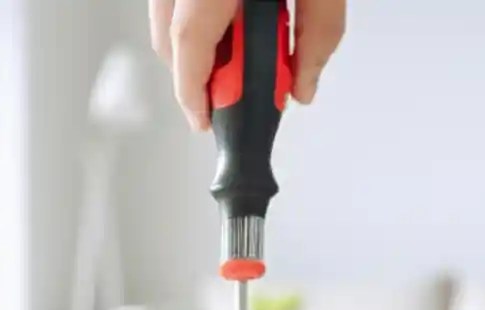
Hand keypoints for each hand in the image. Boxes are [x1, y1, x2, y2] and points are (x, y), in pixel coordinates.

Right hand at [149, 0, 346, 130]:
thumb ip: (318, 35)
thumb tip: (303, 86)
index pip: (190, 44)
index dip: (194, 94)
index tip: (206, 123)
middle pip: (171, 40)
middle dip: (200, 76)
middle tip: (241, 88)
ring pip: (166, 21)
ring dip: (197, 46)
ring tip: (244, 47)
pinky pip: (174, 2)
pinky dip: (196, 20)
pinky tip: (232, 18)